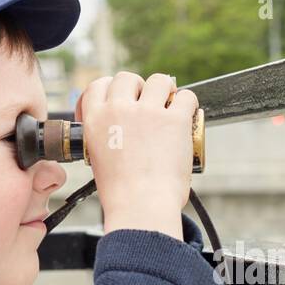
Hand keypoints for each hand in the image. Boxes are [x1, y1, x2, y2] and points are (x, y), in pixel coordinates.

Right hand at [77, 71, 198, 239]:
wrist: (141, 206)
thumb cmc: (122, 194)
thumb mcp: (99, 159)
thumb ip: (106, 138)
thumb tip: (122, 132)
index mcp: (95, 119)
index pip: (98, 85)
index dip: (110, 89)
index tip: (119, 101)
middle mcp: (119, 109)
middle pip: (128, 77)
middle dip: (139, 88)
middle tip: (147, 104)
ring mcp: (148, 112)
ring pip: (159, 80)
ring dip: (165, 90)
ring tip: (169, 106)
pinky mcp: (175, 120)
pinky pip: (186, 97)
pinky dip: (189, 103)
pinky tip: (188, 114)